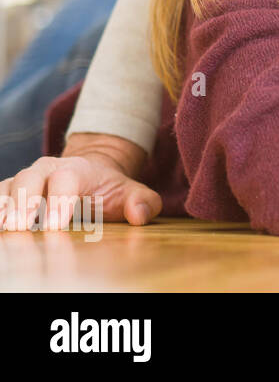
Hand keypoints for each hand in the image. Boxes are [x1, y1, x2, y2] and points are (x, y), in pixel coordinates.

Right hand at [0, 155, 162, 230]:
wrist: (91, 174)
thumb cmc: (110, 189)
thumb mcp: (133, 193)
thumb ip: (144, 203)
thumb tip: (140, 215)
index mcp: (77, 169)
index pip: (65, 180)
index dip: (59, 201)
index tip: (54, 226)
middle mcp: (46, 169)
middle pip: (29, 179)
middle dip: (24, 202)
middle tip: (19, 228)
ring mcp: (27, 179)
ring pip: (9, 187)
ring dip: (5, 207)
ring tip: (6, 229)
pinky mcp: (13, 191)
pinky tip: (0, 226)